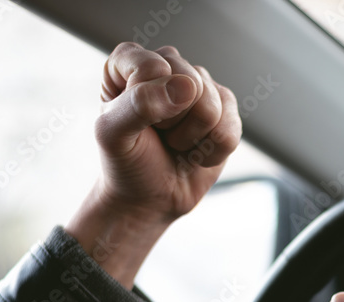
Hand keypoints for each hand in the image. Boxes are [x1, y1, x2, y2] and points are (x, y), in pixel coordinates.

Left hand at [66, 43, 241, 287]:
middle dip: (174, 123)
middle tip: (159, 135)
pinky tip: (196, 153)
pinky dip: (212, 152)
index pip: (152, 67)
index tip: (136, 122)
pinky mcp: (225, 110)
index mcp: (130, 62)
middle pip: (190, 82)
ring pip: (213, 106)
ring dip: (192, 139)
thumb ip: (139, 104)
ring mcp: (200, 86)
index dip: (148, 103)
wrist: (149, 198)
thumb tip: (187, 86)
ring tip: (176, 144)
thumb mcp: (113, 135)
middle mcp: (168, 65)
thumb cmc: (126, 162)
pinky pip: (231, 129)